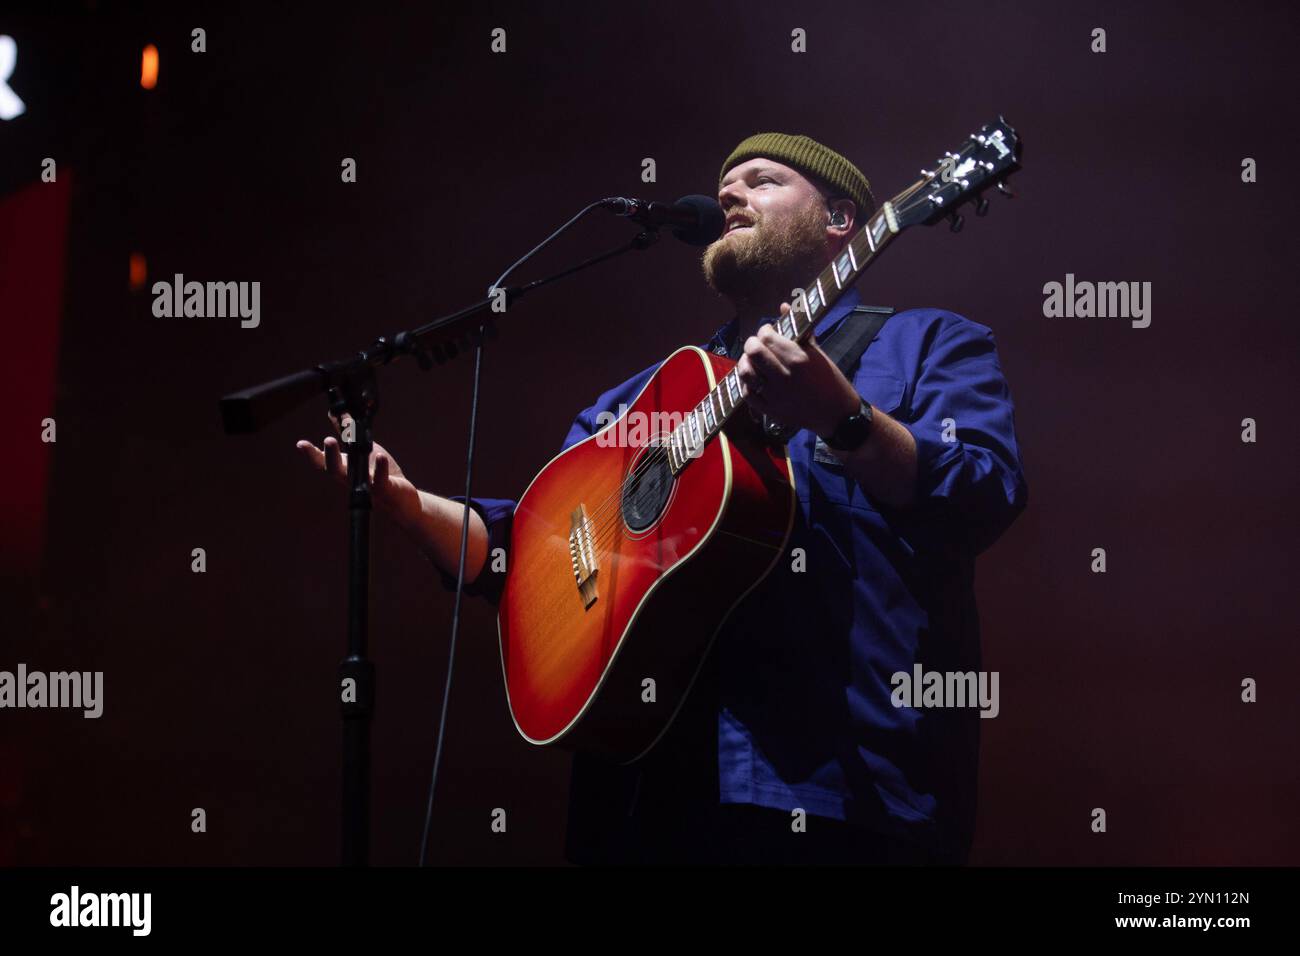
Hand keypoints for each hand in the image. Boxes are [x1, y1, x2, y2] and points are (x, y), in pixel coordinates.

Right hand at [296, 413, 421, 526]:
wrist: (399, 499)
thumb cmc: (377, 474)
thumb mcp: (362, 450)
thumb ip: (348, 434)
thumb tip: (336, 415)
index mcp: (344, 468)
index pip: (324, 461)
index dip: (311, 453)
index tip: (301, 444)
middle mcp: (351, 478)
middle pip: (335, 469)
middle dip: (329, 455)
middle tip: (327, 440)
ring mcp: (367, 485)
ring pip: (353, 476)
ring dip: (347, 462)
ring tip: (338, 443)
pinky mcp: (384, 489)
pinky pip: (380, 480)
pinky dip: (380, 468)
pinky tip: (380, 456)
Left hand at [735, 302, 862, 435]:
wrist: (836, 414)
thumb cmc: (830, 380)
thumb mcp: (818, 353)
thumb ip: (800, 331)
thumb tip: (783, 306)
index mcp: (798, 358)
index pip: (767, 337)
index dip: (764, 330)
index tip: (769, 332)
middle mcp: (784, 376)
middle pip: (753, 351)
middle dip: (752, 343)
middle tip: (757, 344)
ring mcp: (775, 395)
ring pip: (746, 372)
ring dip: (746, 362)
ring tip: (752, 360)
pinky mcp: (770, 410)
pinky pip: (747, 393)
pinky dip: (746, 383)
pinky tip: (754, 378)